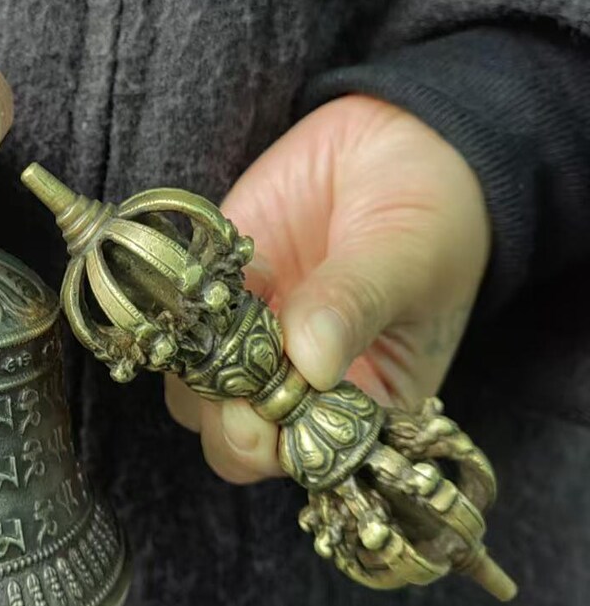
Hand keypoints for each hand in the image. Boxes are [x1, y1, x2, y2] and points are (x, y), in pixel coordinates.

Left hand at [165, 95, 489, 483]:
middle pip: (231, 439)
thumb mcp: (407, 262)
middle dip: (223, 414)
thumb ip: (354, 307)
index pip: (303, 459)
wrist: (396, 145)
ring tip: (223, 315)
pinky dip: (173, 307)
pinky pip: (176, 317)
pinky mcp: (216, 289)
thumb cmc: (431, 219)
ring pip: (191, 387)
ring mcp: (248, 339)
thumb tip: (308, 362)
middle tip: (236, 364)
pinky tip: (197, 280)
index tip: (268, 409)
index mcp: (360, 408)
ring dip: (194, 361)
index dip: (276, 446)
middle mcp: (294, 387)